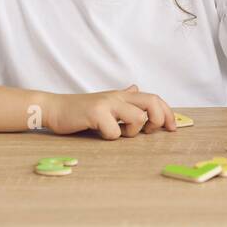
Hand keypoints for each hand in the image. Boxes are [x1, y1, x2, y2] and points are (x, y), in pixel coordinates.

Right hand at [44, 84, 176, 139]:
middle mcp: (118, 97)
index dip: (167, 112)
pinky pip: (113, 132)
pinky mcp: (95, 114)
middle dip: (159, 119)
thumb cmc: (80, 111)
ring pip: (137, 118)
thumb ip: (123, 98)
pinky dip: (110, 137)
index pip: (154, 98)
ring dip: (132, 132)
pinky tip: (99, 133)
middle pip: (152, 102)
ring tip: (117, 132)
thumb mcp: (105, 102)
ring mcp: (107, 104)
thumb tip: (137, 89)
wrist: (54, 108)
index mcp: (123, 96)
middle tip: (152, 131)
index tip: (172, 127)